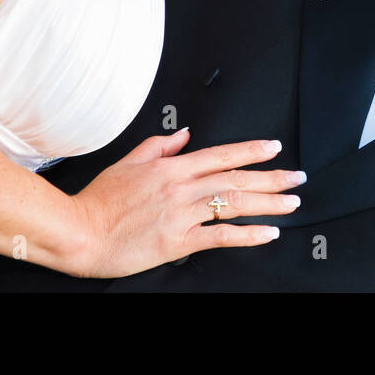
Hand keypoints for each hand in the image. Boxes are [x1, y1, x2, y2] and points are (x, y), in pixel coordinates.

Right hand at [67, 129, 302, 277]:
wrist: (76, 232)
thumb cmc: (98, 201)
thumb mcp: (127, 163)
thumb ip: (159, 147)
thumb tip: (184, 134)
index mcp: (171, 167)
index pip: (222, 154)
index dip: (252, 150)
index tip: (274, 148)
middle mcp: (181, 187)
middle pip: (237, 178)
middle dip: (273, 177)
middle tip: (298, 179)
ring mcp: (181, 213)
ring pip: (234, 203)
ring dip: (269, 203)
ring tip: (292, 203)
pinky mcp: (177, 240)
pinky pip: (220, 235)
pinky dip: (248, 234)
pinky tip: (267, 234)